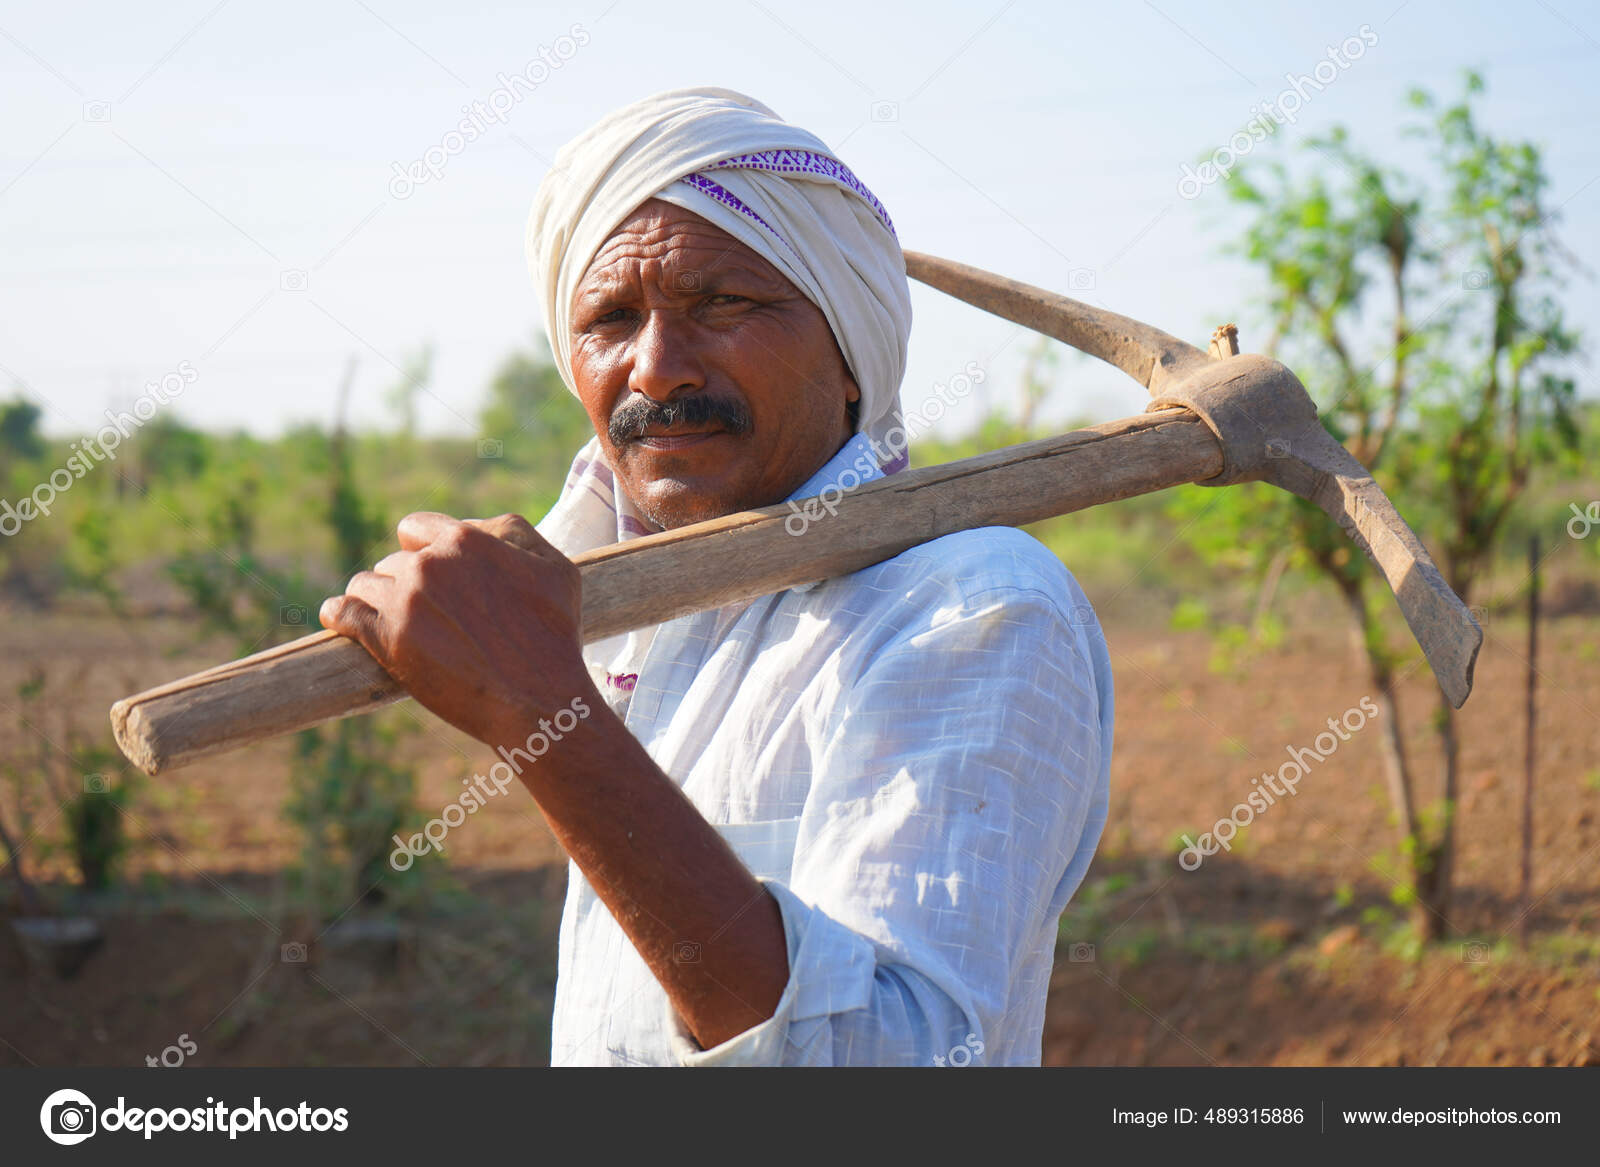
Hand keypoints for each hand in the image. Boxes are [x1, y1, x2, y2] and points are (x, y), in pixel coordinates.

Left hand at [318, 512, 597, 747]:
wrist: (539, 701)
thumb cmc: (555, 637)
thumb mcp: (556, 568)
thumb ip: (514, 534)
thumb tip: (475, 527)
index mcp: (466, 541)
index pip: (416, 528)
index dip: (421, 548)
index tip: (425, 568)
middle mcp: (430, 564)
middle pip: (393, 560)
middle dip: (404, 580)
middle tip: (421, 610)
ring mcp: (405, 600)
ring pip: (365, 584)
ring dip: (373, 598)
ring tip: (384, 617)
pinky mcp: (387, 638)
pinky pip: (343, 614)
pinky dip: (338, 614)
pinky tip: (336, 617)